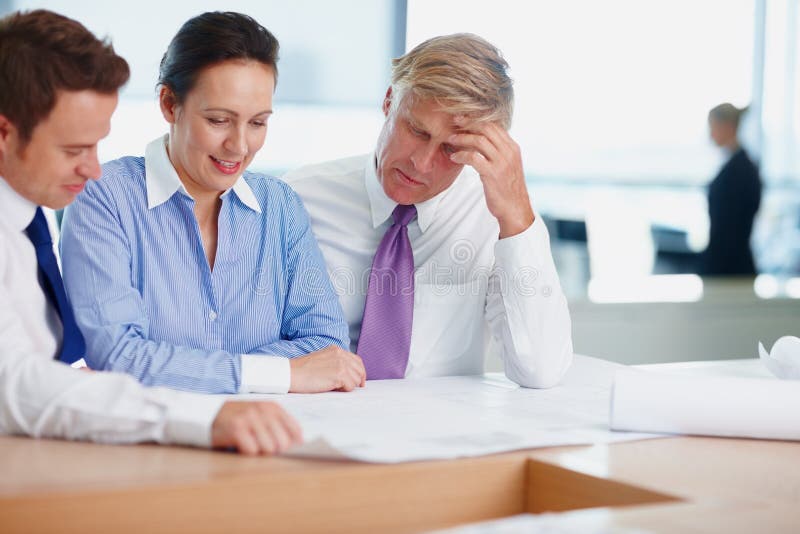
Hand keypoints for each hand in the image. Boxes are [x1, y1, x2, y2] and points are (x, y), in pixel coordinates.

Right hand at [211, 401, 301, 455]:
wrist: (208, 414)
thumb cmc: (237, 417)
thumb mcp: (260, 414)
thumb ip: (278, 424)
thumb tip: (298, 443)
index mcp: (272, 407)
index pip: (295, 429)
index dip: (293, 443)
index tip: (288, 449)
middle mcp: (262, 410)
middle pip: (283, 443)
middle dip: (275, 450)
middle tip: (262, 447)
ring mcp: (249, 418)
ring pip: (269, 448)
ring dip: (259, 452)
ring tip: (250, 444)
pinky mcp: (237, 428)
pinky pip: (252, 450)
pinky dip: (246, 452)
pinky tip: (239, 445)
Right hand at [289, 345, 365, 392]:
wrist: (291, 373)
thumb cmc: (302, 371)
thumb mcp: (322, 360)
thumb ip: (335, 363)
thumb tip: (348, 375)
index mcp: (336, 350)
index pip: (357, 361)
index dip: (359, 372)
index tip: (358, 382)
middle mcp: (340, 354)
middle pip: (360, 370)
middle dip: (357, 381)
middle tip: (349, 388)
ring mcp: (341, 363)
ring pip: (356, 379)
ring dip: (348, 386)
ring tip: (335, 387)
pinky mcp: (339, 374)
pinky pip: (350, 386)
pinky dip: (344, 390)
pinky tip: (332, 388)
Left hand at [449, 122, 534, 237]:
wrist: (515, 209)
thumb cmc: (508, 189)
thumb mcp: (508, 166)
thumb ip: (499, 153)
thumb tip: (483, 142)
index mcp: (513, 148)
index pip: (494, 126)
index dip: (477, 120)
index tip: (464, 119)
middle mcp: (509, 152)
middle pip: (486, 128)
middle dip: (468, 123)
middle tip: (454, 122)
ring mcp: (501, 162)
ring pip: (479, 141)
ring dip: (462, 138)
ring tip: (451, 139)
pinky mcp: (492, 174)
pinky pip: (473, 158)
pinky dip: (461, 155)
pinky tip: (454, 157)